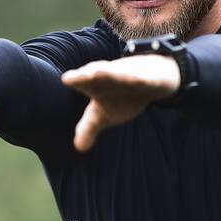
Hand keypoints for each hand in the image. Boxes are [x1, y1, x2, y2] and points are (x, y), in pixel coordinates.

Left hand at [61, 55, 179, 151]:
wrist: (153, 77)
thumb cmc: (120, 96)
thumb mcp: (102, 114)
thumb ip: (88, 128)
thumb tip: (79, 148)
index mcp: (96, 84)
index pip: (83, 82)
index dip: (76, 80)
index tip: (67, 79)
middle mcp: (111, 76)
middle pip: (98, 74)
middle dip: (88, 74)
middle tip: (76, 77)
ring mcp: (131, 77)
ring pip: (121, 75)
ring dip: (110, 73)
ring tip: (97, 72)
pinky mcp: (150, 80)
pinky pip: (148, 81)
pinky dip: (144, 80)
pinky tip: (141, 80)